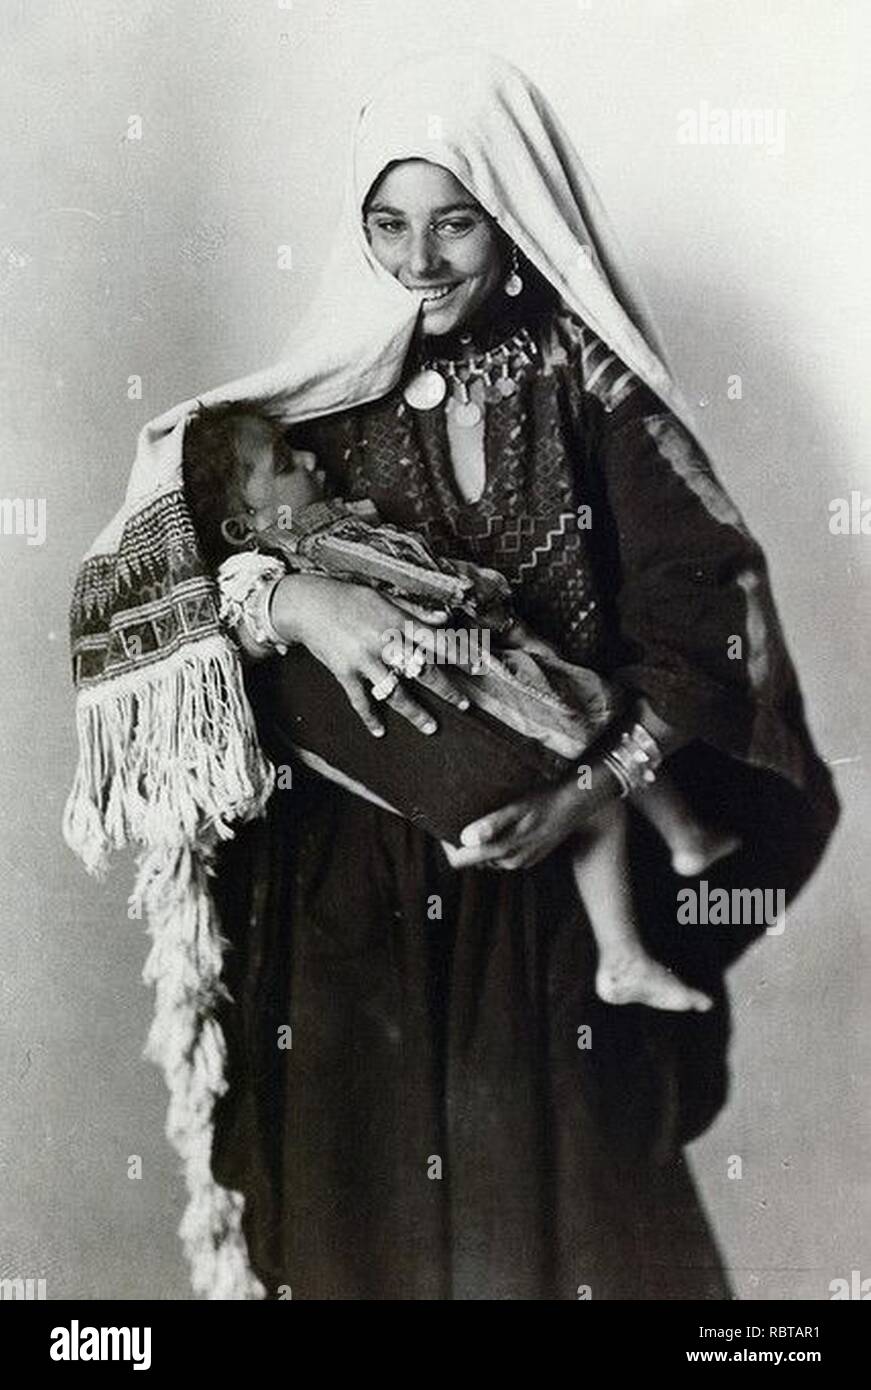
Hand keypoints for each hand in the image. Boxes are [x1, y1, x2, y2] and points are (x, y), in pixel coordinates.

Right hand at [271, 573, 469, 737]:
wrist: (306, 605)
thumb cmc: (348, 598)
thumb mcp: (383, 597)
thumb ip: (415, 611)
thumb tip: (445, 618)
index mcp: (396, 621)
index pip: (436, 640)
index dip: (459, 654)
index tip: (478, 667)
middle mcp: (383, 641)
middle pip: (421, 669)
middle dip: (445, 689)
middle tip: (464, 704)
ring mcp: (362, 659)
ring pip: (394, 691)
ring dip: (414, 711)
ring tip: (431, 728)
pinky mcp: (343, 672)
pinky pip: (359, 699)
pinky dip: (369, 717)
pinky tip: (380, 732)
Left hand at [442, 762, 621, 870]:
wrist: (576, 804)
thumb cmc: (545, 801)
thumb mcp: (516, 808)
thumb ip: (490, 825)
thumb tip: (464, 839)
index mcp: (502, 851)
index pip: (460, 860)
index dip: (446, 846)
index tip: (442, 824)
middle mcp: (509, 862)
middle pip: (472, 859)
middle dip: (462, 842)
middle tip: (458, 816)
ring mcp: (520, 862)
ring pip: (487, 856)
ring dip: (480, 841)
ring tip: (478, 816)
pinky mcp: (528, 858)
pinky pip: (503, 854)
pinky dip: (497, 841)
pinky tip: (502, 823)